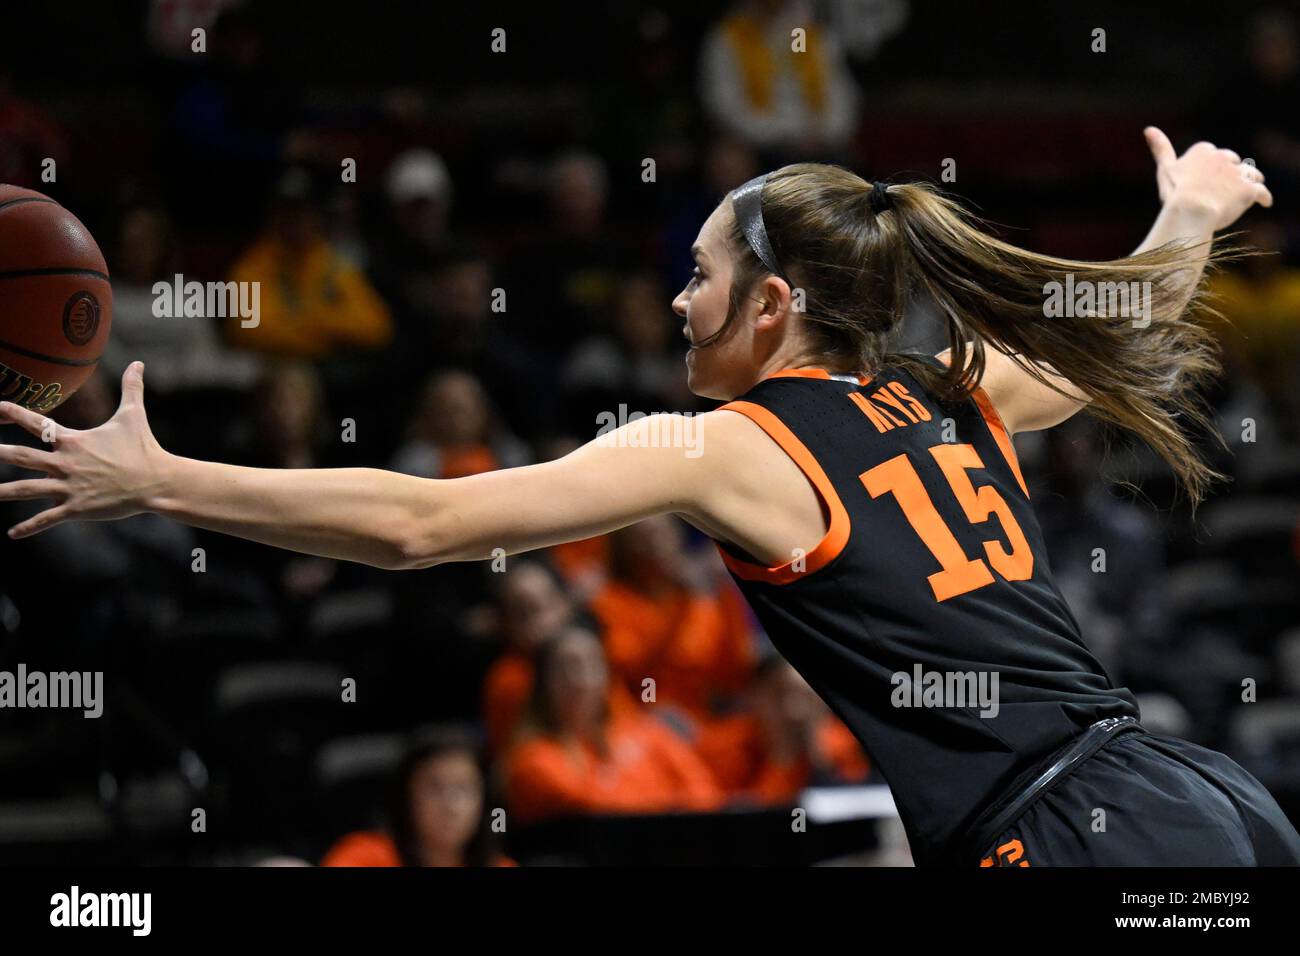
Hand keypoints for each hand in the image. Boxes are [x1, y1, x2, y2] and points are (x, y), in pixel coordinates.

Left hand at [0, 362, 169, 537]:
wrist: (156, 481)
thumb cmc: (143, 448)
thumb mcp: (134, 415)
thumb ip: (132, 388)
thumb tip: (139, 363)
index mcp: (73, 441)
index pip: (35, 424)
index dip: (12, 413)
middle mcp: (65, 463)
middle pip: (21, 458)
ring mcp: (69, 487)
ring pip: (26, 490)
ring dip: (3, 492)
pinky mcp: (76, 508)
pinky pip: (46, 518)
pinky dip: (28, 527)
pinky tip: (12, 534)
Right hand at [1145, 126, 1273, 230]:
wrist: (1191, 212)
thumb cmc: (1175, 193)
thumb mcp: (1165, 169)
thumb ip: (1161, 149)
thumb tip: (1148, 128)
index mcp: (1203, 151)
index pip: (1212, 155)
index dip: (1210, 168)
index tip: (1204, 179)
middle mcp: (1224, 156)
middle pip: (1233, 163)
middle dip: (1231, 173)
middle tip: (1223, 190)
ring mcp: (1238, 172)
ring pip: (1250, 174)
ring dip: (1250, 181)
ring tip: (1244, 194)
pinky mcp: (1250, 188)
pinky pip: (1262, 192)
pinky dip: (1264, 197)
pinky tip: (1265, 202)